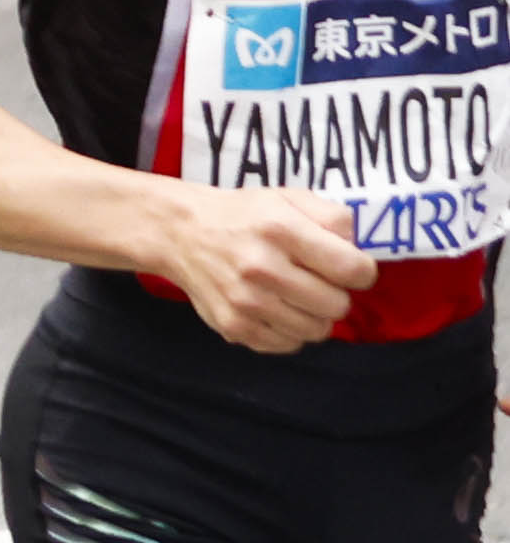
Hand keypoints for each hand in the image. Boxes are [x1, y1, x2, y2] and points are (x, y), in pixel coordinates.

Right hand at [153, 185, 373, 352]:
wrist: (181, 232)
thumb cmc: (243, 216)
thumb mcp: (289, 198)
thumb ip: (334, 218)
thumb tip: (357, 251)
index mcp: (281, 230)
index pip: (352, 269)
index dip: (361, 271)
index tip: (349, 267)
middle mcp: (261, 268)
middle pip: (337, 305)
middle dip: (336, 293)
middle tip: (317, 280)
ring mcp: (245, 302)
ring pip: (316, 330)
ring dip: (314, 315)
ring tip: (297, 295)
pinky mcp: (233, 326)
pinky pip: (288, 344)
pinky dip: (290, 331)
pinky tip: (277, 309)